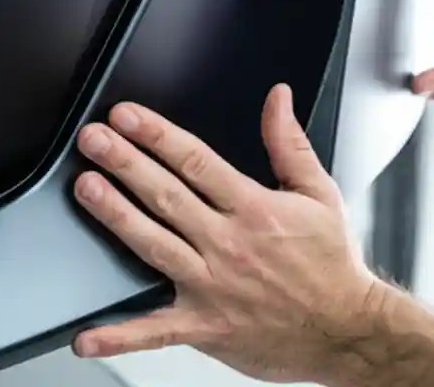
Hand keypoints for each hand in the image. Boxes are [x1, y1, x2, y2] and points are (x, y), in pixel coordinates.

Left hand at [71, 84, 381, 383]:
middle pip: (167, 196)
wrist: (348, 330)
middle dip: (125, 163)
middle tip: (93, 139)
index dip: (157, 135)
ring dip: (116, 216)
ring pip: (154, 245)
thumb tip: (277, 97)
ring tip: (86, 188)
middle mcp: (228, 244)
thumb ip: (289, 143)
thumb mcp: (319, 193)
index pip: (196, 161)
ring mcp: (212, 286)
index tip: (126, 115)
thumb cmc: (332, 264)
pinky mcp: (205, 326)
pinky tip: (86, 335)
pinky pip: (155, 332)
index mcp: (254, 209)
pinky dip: (119, 336)